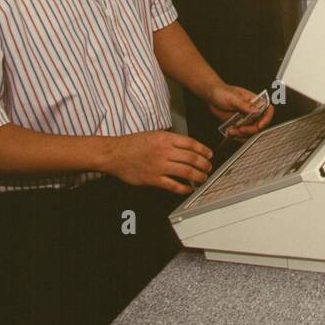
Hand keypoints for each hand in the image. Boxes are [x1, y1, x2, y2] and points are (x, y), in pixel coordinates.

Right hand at [99, 131, 214, 194]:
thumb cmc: (132, 144)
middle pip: (192, 158)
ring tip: (203, 178)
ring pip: (186, 171)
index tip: (210, 154)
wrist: (114, 154)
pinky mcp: (153, 178)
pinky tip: (188, 189)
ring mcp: (159, 165)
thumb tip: (187, 147)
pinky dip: (184, 188)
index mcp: (165, 138)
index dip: (203, 150)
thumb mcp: (154, 134)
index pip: (191, 144)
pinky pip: (173, 185)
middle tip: (209, 168)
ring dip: (198, 176)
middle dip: (204, 164)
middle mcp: (164, 151)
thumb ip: (170, 140)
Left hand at [205, 82, 273, 139]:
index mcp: (254, 101)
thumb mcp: (233, 98)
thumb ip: (245, 105)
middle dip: (251, 130)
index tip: (260, 125)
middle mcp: (252, 111)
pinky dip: (236, 136)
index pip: (267, 109)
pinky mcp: (239, 124)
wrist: (211, 97)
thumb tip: (257, 110)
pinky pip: (242, 134)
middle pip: (260, 124)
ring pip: (251, 131)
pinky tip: (229, 132)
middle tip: (241, 129)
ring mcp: (246, 118)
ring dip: (242, 135)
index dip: (267, 118)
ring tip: (231, 131)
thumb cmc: (222, 92)